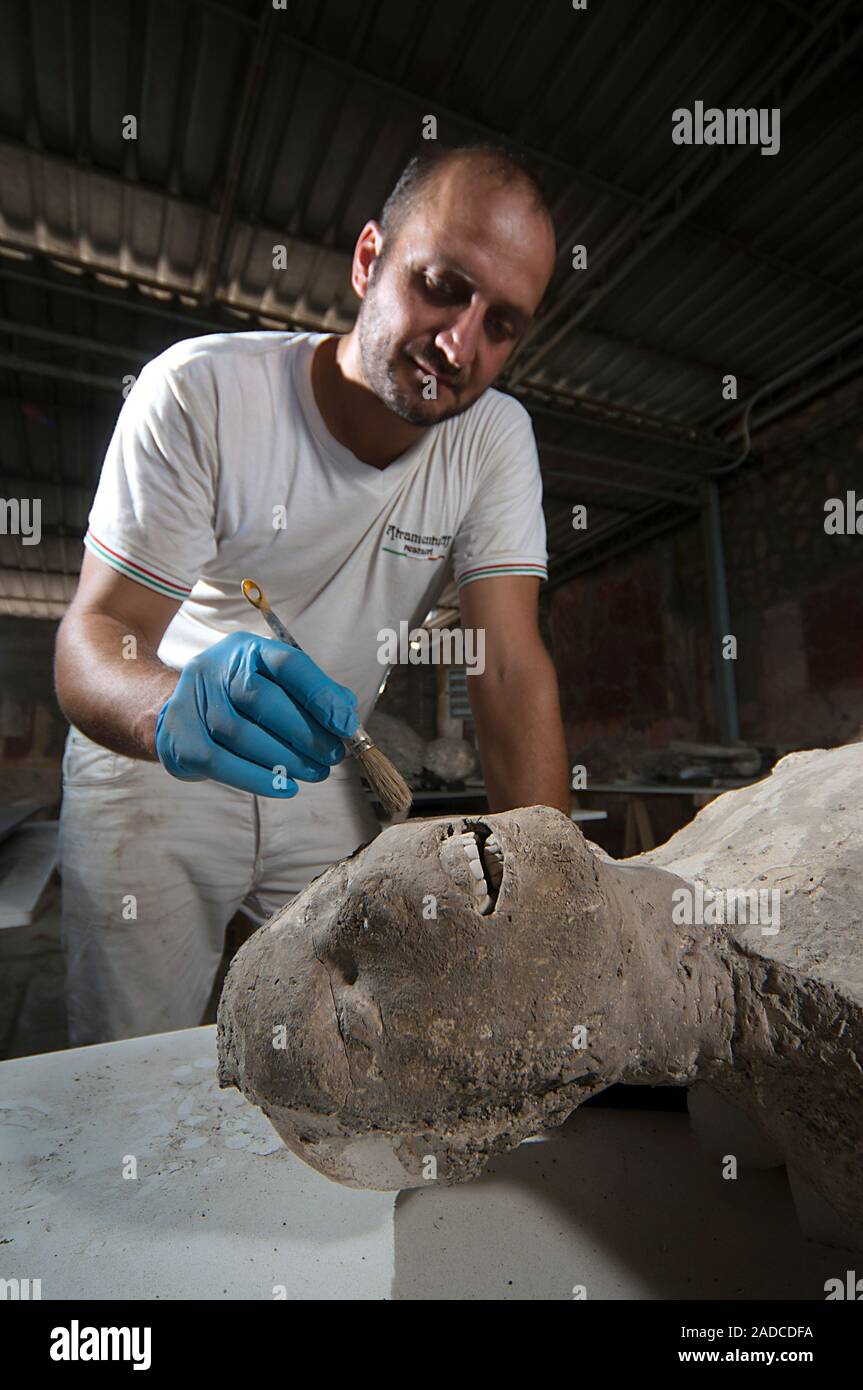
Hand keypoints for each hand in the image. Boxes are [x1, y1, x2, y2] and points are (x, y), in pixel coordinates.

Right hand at [155, 630, 357, 796]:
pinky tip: (284, 787)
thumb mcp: (277, 684)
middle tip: (332, 756)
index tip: (345, 725)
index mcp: (249, 649)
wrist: (181, 712)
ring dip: (285, 760)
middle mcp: (217, 668)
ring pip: (242, 734)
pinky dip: (257, 779)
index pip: (288, 664)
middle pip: (262, 700)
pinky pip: (221, 762)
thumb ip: (313, 695)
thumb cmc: (243, 701)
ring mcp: (194, 700)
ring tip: (314, 773)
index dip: (320, 695)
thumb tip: (346, 718)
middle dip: (305, 734)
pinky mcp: (180, 737)